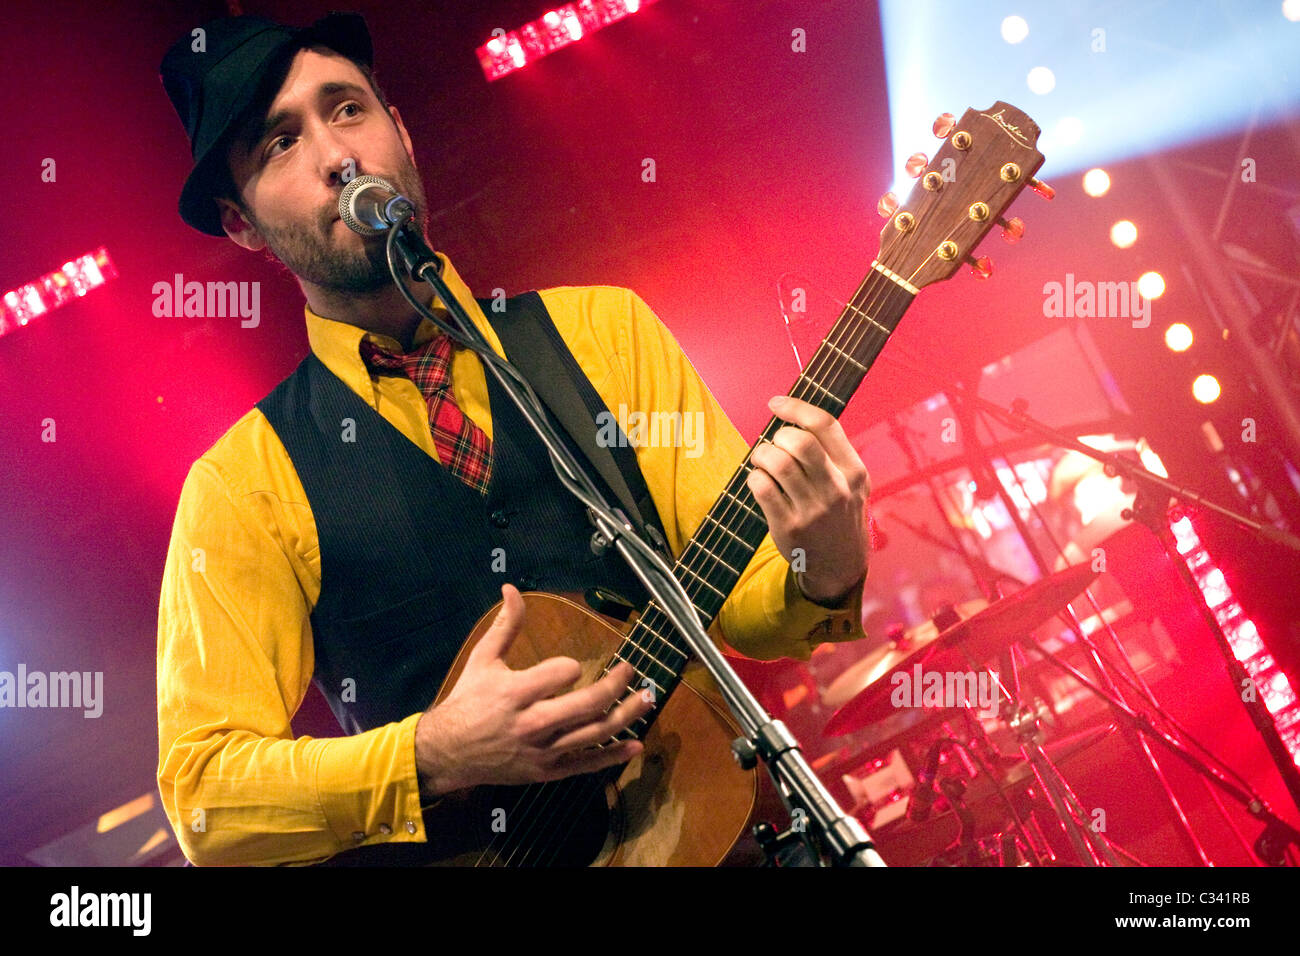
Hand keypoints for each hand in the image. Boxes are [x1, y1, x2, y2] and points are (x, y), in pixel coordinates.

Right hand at [414, 584, 651, 795]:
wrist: (448, 752)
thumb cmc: (469, 700)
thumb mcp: (483, 659)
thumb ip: (505, 625)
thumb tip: (512, 588)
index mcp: (516, 692)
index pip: (561, 674)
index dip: (570, 666)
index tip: (573, 665)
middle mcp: (532, 723)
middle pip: (587, 705)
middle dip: (615, 685)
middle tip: (630, 670)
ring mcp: (542, 751)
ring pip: (593, 734)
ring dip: (626, 716)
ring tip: (647, 699)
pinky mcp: (547, 771)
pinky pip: (586, 765)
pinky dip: (613, 756)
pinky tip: (635, 744)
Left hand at [745, 395, 870, 602]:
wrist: (841, 565)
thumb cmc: (840, 514)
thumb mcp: (853, 483)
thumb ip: (834, 453)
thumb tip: (796, 416)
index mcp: (853, 471)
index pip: (825, 425)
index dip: (795, 408)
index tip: (776, 403)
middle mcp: (836, 489)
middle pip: (800, 442)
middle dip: (778, 436)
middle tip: (775, 445)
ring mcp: (812, 509)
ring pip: (778, 463)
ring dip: (762, 455)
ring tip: (763, 461)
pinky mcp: (789, 527)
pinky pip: (762, 488)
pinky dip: (754, 478)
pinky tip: (759, 482)